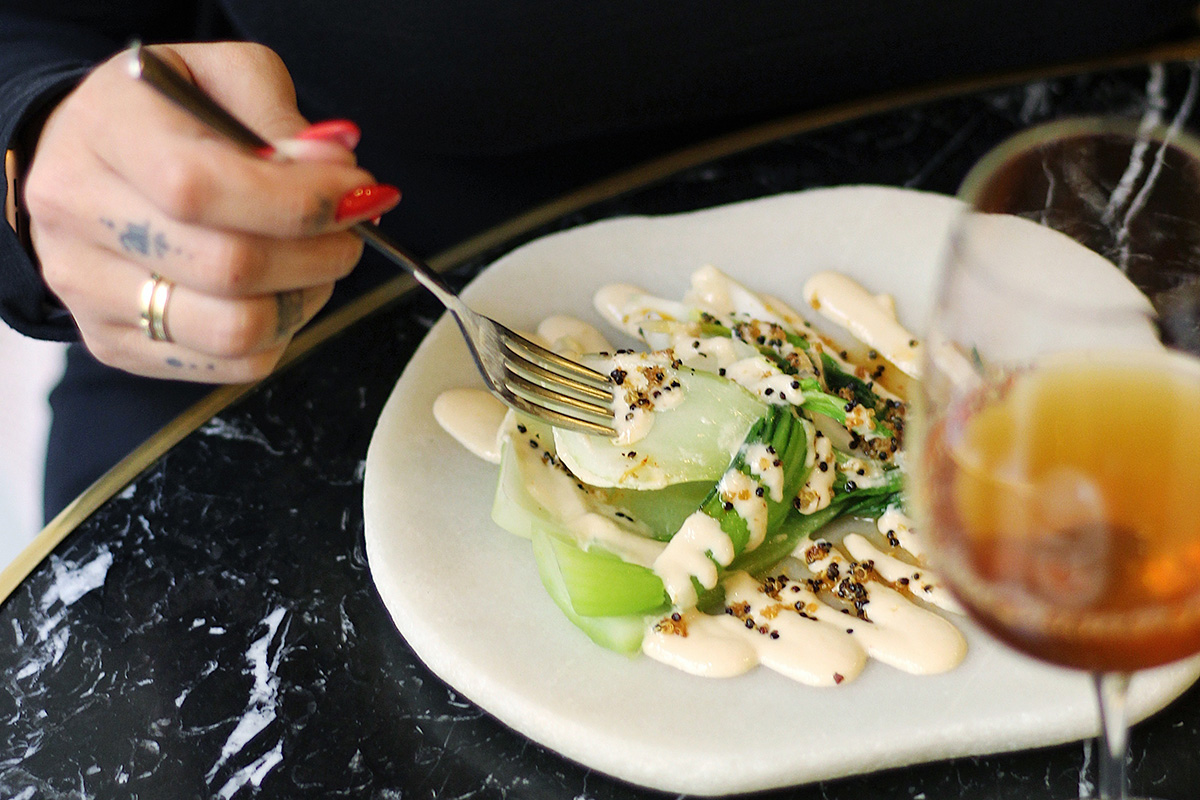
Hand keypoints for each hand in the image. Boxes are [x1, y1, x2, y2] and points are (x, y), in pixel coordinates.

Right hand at [21, 42, 399, 381]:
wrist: (84, 159)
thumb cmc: (167, 114)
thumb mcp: (221, 74)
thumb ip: (279, 114)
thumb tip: (337, 165)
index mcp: (103, 130)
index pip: (203, 187)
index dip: (300, 200)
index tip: (357, 190)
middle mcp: (78, 214)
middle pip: (228, 268)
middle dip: (320, 252)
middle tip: (351, 229)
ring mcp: (87, 289)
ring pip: (234, 330)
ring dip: (305, 299)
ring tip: (318, 261)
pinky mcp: (113, 343)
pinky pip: (231, 365)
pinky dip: (280, 334)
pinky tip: (281, 291)